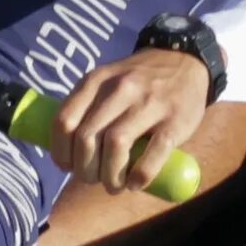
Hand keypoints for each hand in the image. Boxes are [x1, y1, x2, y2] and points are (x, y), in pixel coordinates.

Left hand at [47, 47, 210, 192]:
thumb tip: (66, 151)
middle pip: (86, 138)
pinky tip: (136, 183)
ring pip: (116, 146)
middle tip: (92, 178)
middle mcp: (120, 89)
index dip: (60, 152)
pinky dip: (139, 176)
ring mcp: (149, 104)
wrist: (185, 60)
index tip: (67, 166)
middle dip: (84, 169)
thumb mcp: (108, 79)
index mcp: (97, 80)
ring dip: (109, 176)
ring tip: (113, 184)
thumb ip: (87, 106)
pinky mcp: (174, 121)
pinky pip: (151, 155)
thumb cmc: (139, 81)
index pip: (63, 121)